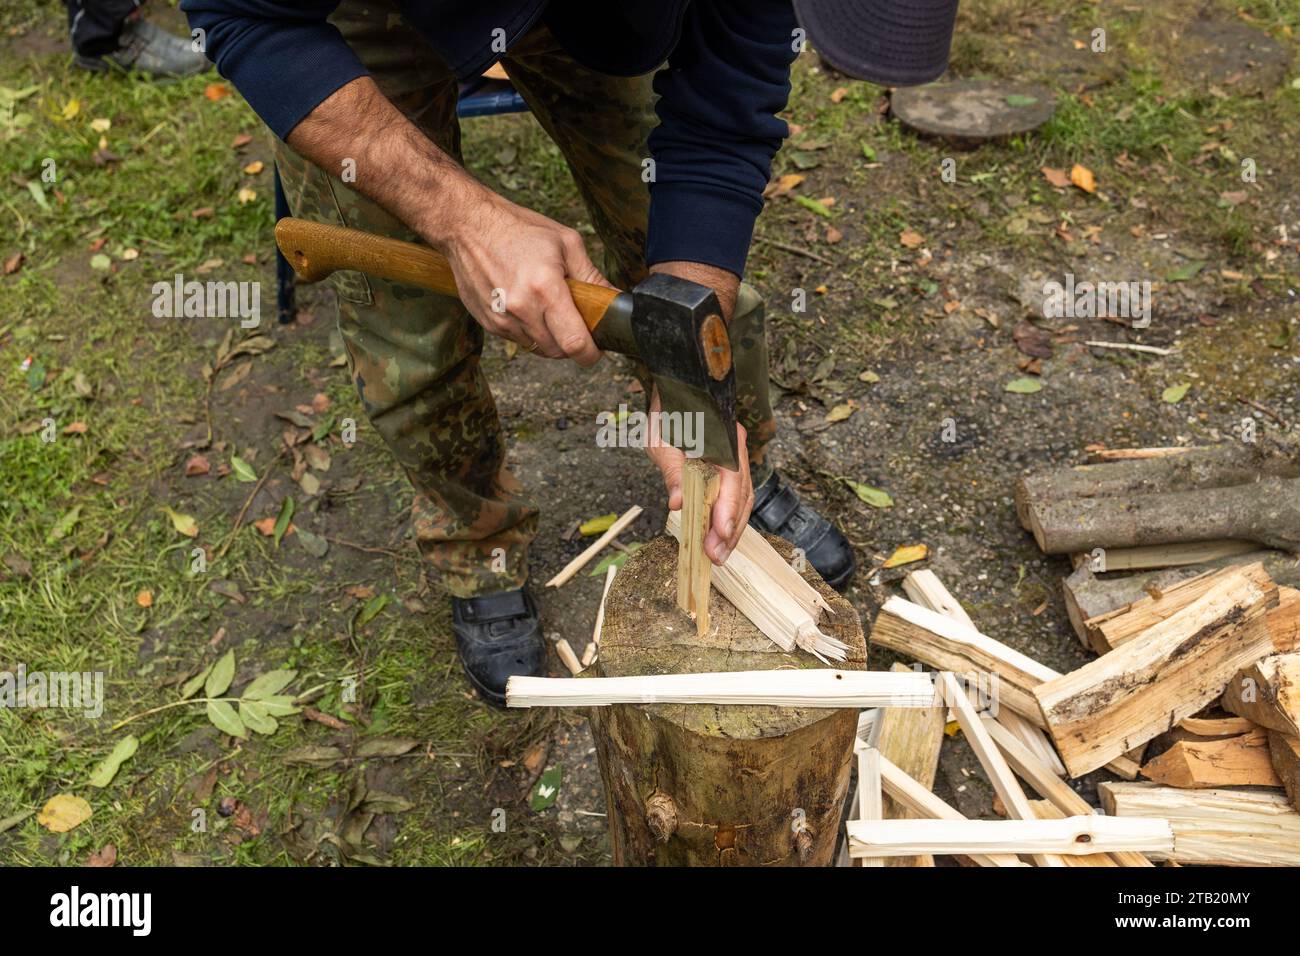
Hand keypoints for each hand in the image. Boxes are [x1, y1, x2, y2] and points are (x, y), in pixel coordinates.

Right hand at [433, 185, 610, 364]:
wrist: (467, 225)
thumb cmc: (518, 228)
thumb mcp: (566, 243)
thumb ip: (592, 276)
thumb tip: (614, 300)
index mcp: (545, 289)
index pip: (575, 343)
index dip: (591, 353)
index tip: (598, 349)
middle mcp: (522, 309)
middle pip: (558, 351)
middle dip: (572, 343)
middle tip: (576, 323)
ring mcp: (502, 319)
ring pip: (538, 348)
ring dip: (550, 338)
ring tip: (549, 309)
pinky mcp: (488, 323)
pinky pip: (519, 340)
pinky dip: (530, 331)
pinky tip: (528, 306)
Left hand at [645, 385, 752, 565]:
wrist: (673, 389)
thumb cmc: (665, 412)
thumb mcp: (660, 438)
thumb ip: (672, 469)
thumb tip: (678, 503)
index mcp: (724, 436)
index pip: (733, 479)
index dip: (728, 510)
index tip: (719, 535)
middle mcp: (736, 447)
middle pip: (743, 495)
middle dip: (731, 529)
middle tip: (715, 557)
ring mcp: (736, 459)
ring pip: (743, 500)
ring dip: (732, 530)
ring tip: (717, 556)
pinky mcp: (729, 469)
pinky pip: (735, 497)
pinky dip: (728, 520)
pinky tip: (718, 539)